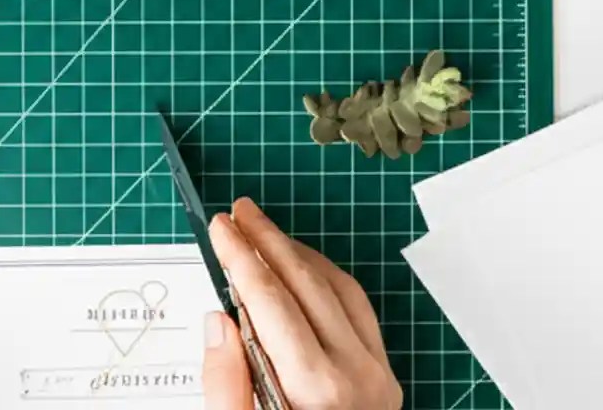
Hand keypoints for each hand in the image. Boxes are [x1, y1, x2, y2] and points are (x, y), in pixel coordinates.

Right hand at [202, 198, 401, 409]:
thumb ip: (226, 384)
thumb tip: (219, 322)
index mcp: (315, 389)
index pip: (271, 301)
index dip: (242, 257)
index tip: (222, 228)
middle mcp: (355, 375)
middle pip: (307, 284)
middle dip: (268, 241)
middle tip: (240, 213)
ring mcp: (377, 373)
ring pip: (339, 288)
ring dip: (298, 254)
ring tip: (264, 233)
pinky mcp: (383, 374)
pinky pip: (358, 309)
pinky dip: (327, 278)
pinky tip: (302, 268)